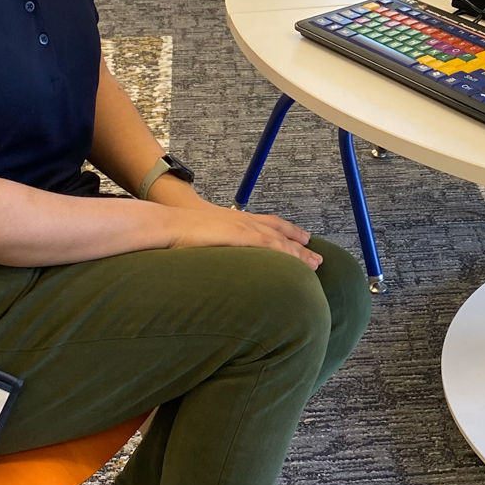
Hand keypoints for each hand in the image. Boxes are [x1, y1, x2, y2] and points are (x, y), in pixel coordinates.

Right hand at [164, 201, 321, 269]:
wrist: (167, 225)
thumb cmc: (179, 233)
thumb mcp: (203, 239)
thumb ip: (216, 248)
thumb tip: (219, 259)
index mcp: (236, 220)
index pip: (269, 223)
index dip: (288, 231)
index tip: (304, 238)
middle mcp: (243, 221)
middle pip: (279, 232)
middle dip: (299, 245)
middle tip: (317, 257)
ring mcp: (242, 227)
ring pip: (279, 240)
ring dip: (298, 253)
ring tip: (315, 264)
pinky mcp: (240, 236)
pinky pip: (268, 246)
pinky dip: (285, 254)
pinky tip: (296, 264)